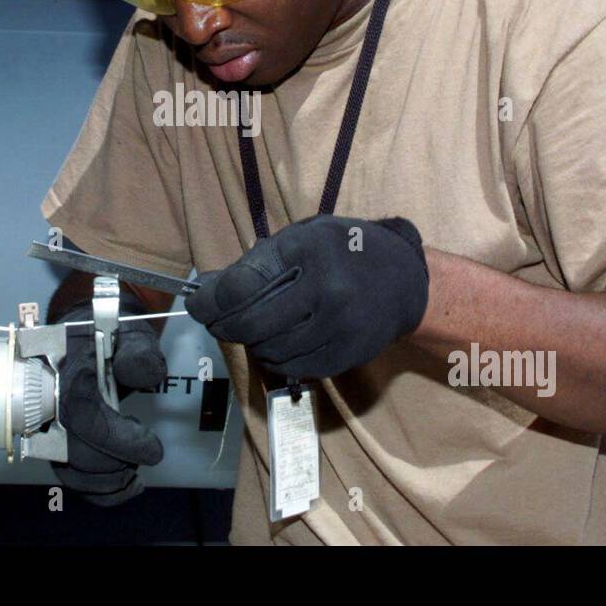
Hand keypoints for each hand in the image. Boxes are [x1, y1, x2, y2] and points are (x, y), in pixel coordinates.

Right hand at [51, 309, 165, 505]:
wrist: (91, 339)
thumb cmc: (113, 338)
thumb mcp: (132, 336)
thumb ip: (139, 353)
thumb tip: (138, 372)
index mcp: (65, 368)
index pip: (80, 408)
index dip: (115, 435)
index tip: (151, 446)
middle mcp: (48, 399)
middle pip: (71, 446)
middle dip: (115, 459)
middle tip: (149, 452)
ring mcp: (48, 425)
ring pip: (68, 468)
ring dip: (107, 479)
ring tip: (135, 467)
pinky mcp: (55, 444)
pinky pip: (70, 479)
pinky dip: (100, 491)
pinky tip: (126, 484)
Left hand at [186, 214, 428, 378]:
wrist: (406, 279)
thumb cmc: (345, 251)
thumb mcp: (302, 238)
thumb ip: (257, 263)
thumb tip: (207, 291)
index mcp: (309, 251)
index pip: (242, 286)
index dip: (210, 301)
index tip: (198, 304)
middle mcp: (327, 290)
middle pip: (250, 324)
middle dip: (225, 325)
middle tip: (218, 321)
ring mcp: (340, 327)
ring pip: (269, 350)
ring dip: (253, 343)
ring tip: (258, 327)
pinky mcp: (347, 355)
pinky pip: (294, 368)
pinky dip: (278, 358)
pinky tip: (282, 341)